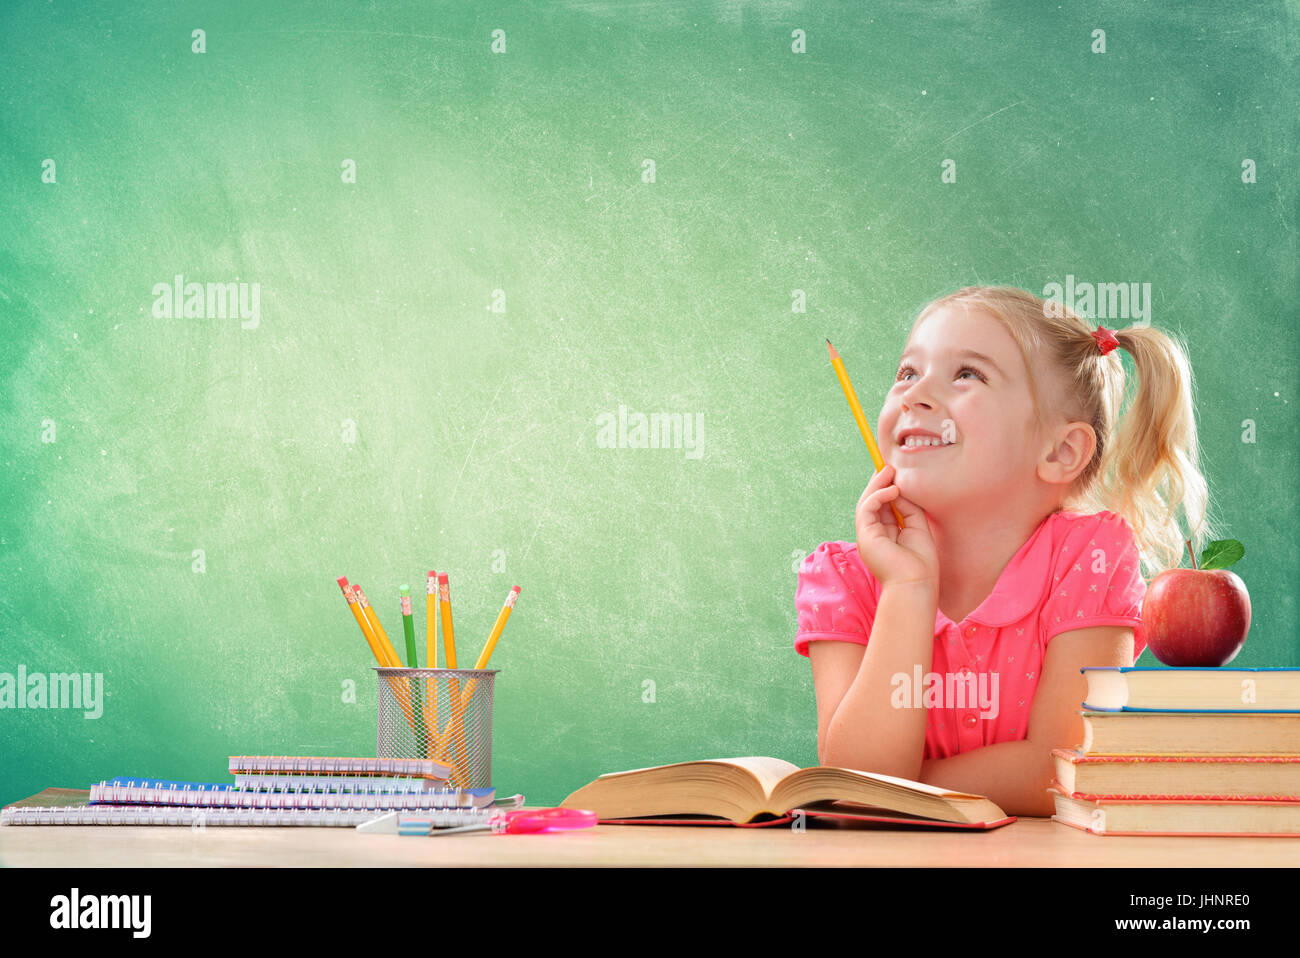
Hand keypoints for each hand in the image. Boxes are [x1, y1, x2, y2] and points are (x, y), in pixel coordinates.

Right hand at [854, 463, 938, 590]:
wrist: (916, 585)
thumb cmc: (921, 563)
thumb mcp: (918, 528)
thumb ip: (908, 508)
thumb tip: (899, 488)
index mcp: (885, 535)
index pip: (882, 507)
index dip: (886, 489)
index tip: (895, 473)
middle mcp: (873, 534)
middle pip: (872, 502)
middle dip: (879, 482)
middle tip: (890, 466)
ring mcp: (867, 535)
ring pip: (867, 502)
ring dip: (878, 484)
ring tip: (890, 470)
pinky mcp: (865, 535)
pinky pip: (867, 508)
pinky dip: (878, 496)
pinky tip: (893, 490)